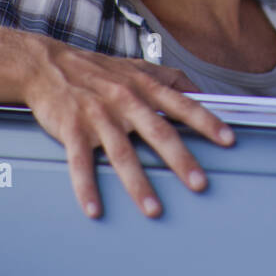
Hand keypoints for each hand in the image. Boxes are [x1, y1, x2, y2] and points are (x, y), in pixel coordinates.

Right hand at [23, 41, 234, 218]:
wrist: (47, 66)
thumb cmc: (96, 70)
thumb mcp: (137, 67)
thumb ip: (170, 79)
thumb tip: (201, 91)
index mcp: (144, 87)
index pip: (183, 105)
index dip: (207, 122)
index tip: (228, 139)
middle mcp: (125, 101)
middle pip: (158, 133)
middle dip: (180, 159)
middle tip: (199, 183)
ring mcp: (98, 116)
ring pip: (122, 153)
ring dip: (138, 183)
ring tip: (153, 209)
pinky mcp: (72, 130)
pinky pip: (80, 163)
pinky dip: (86, 187)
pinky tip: (95, 209)